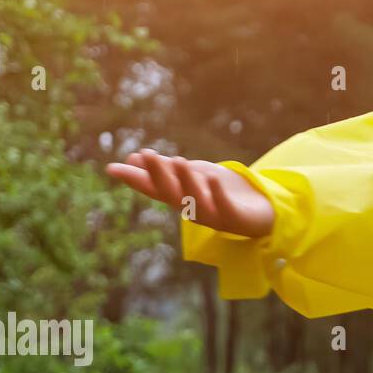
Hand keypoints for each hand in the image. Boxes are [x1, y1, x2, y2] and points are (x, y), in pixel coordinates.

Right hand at [105, 149, 275, 236]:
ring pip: (195, 200)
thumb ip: (167, 169)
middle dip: (158, 174)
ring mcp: (213, 216)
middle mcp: (191, 209)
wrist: (261, 211)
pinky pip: (225, 207)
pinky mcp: (235, 219)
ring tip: (177, 160)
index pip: (153, 188)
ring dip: (186, 181)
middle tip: (145, 154)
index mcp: (180, 199)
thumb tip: (132, 157)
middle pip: (171, 193)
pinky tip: (213, 178)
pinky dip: (218, 194)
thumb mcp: (193, 175)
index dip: (134, 179)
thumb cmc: (222, 192)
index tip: (112, 168)